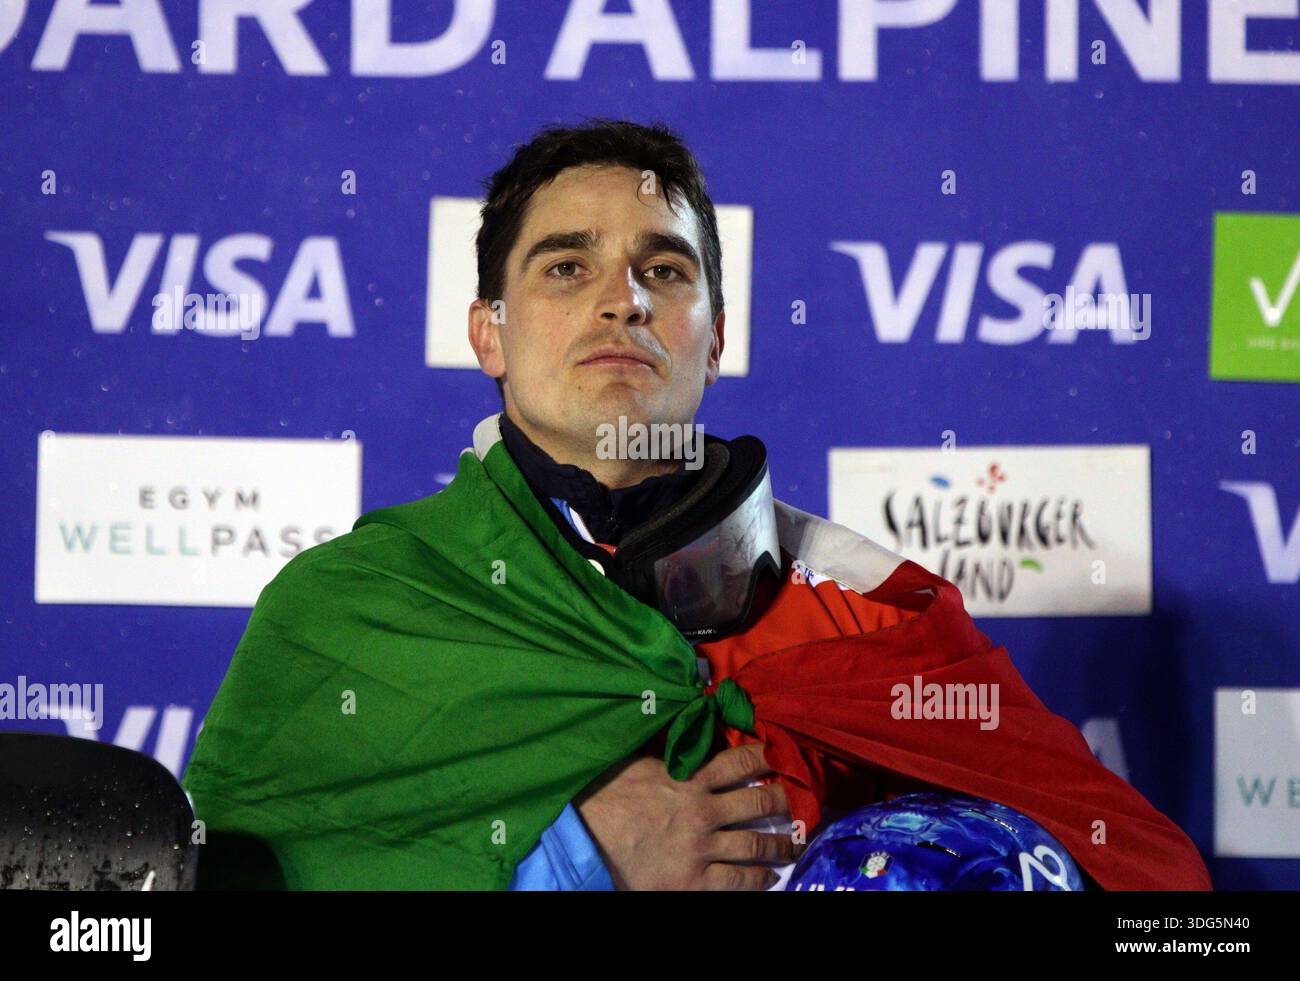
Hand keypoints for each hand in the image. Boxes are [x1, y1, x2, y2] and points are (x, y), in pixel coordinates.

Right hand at [573, 741, 801, 889]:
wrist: (584, 840)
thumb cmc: (603, 798)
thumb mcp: (635, 764)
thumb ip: (664, 756)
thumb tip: (676, 736)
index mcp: (688, 778)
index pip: (738, 761)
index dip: (765, 756)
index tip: (781, 755)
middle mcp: (704, 810)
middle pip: (758, 800)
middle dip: (783, 800)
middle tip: (799, 800)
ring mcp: (703, 847)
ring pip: (756, 843)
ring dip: (780, 842)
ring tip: (794, 842)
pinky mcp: (695, 880)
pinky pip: (739, 880)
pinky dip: (759, 878)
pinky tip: (771, 877)